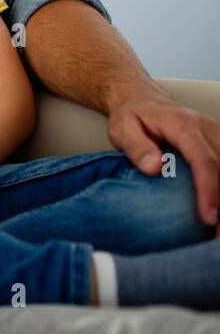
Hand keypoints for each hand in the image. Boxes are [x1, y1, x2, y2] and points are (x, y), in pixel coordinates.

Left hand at [107, 89, 219, 231]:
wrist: (140, 98)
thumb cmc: (130, 115)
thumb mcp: (122, 128)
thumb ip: (137, 147)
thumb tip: (154, 168)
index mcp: (183, 125)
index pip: (204, 159)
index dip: (209, 190)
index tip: (208, 217)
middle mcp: (206, 128)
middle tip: (217, 235)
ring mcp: (216, 134)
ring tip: (218, 231)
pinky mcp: (218, 143)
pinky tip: (219, 210)